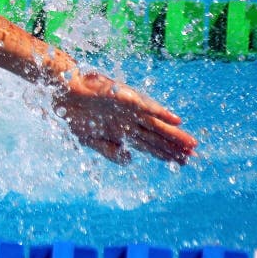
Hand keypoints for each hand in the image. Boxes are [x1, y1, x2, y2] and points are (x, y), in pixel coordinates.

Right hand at [53, 72, 197, 163]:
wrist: (63, 94)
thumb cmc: (74, 115)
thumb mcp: (91, 140)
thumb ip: (110, 151)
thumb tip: (131, 160)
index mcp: (122, 132)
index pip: (149, 145)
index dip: (165, 154)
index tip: (181, 163)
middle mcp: (130, 121)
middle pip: (157, 137)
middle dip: (175, 147)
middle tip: (193, 157)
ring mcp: (129, 110)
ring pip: (157, 125)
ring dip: (174, 134)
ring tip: (191, 144)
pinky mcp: (125, 99)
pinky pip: (146, 106)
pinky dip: (161, 113)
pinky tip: (176, 119)